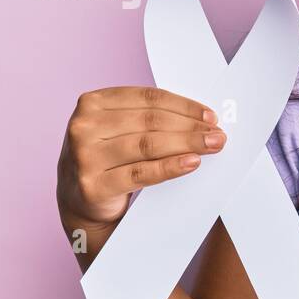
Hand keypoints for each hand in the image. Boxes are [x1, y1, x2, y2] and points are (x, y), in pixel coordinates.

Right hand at [56, 86, 227, 231]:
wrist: (81, 200)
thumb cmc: (109, 158)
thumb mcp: (120, 129)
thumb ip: (148, 118)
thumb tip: (201, 118)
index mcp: (92, 103)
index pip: (147, 98)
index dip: (184, 106)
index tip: (210, 116)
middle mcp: (83, 126)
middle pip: (150, 121)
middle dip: (190, 127)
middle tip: (217, 134)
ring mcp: (84, 156)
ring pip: (147, 145)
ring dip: (187, 144)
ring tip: (212, 146)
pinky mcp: (93, 185)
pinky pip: (141, 173)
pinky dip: (170, 167)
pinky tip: (191, 163)